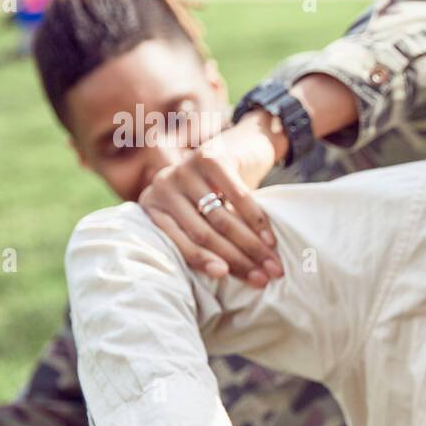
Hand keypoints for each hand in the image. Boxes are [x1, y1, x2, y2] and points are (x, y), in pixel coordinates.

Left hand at [138, 111, 285, 286]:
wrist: (241, 147)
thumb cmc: (220, 192)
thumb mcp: (204, 214)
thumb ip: (203, 238)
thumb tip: (225, 275)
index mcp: (153, 207)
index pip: (178, 242)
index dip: (204, 262)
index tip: (227, 276)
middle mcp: (161, 186)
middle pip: (202, 233)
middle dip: (236, 259)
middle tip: (262, 277)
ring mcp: (184, 169)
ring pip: (221, 218)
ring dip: (251, 246)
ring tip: (272, 265)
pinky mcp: (210, 157)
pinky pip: (237, 196)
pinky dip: (257, 221)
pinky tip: (270, 239)